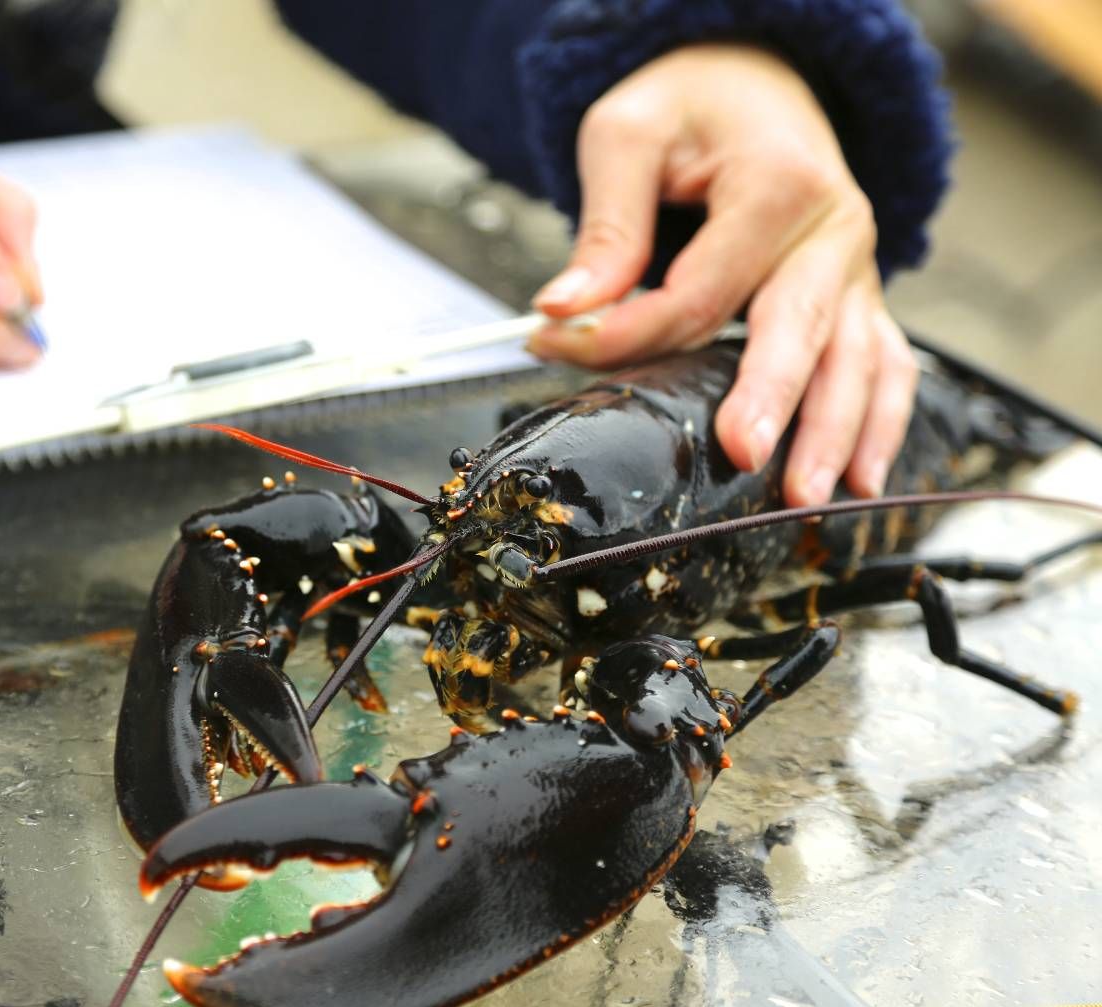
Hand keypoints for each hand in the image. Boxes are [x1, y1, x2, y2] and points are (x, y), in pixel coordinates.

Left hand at [529, 44, 916, 505]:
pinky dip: (881, 420)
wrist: (755, 78)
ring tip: (811, 496)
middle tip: (744, 454)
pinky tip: (864, 477)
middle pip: (797, 331)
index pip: (697, 292)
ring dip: (837, 432)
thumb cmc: (692, 106)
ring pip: (858, 360)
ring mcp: (854, 269)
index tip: (556, 348)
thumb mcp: (628, 135)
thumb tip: (565, 310)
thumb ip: (604, 227)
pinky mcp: (856, 297)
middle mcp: (833, 228)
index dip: (625, 333)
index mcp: (779, 184)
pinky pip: (884, 363)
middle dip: (770, 400)